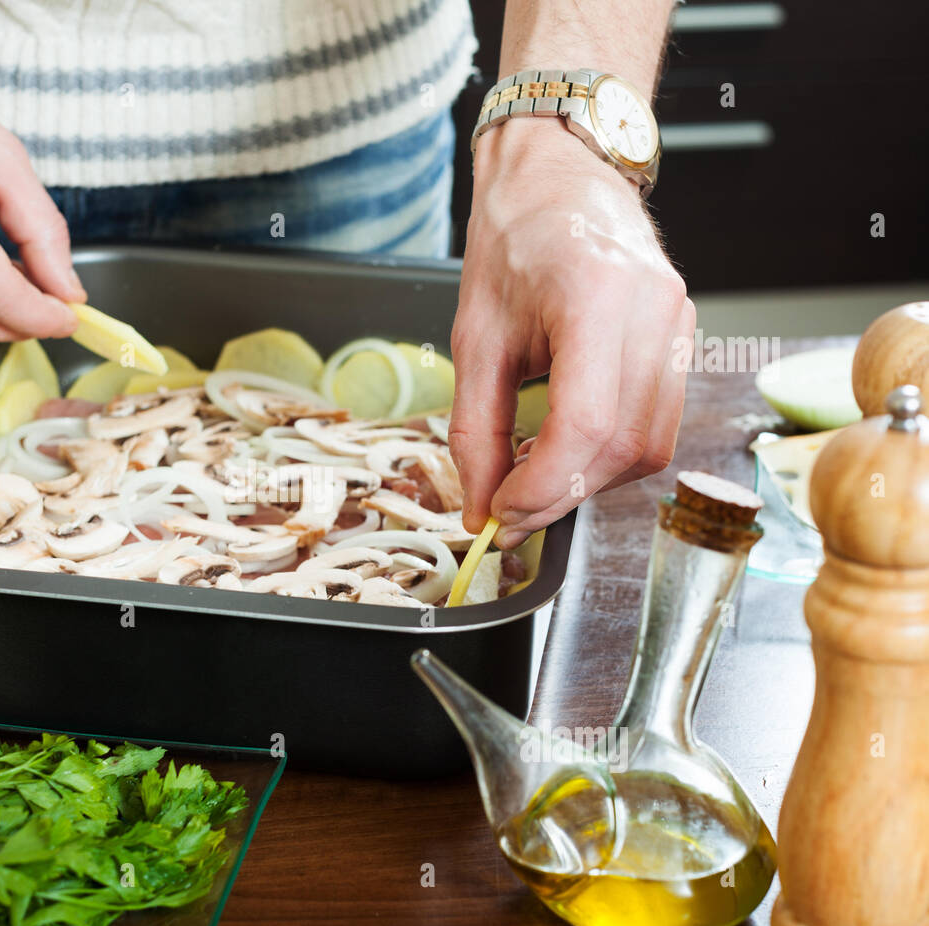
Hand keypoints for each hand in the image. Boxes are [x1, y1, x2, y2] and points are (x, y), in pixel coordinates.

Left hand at [449, 119, 693, 547]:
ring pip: (649, 448)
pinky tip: (565, 449)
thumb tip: (482, 510)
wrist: (560, 176)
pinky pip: (657, 425)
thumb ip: (476, 431)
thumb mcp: (474, 339)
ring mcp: (681, 325)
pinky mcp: (686, 340)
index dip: (542, 486)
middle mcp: (654, 311)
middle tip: (506, 511)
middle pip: (623, 447)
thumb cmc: (512, 241)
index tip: (499, 513)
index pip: (587, 426)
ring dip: (586, 482)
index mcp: (595, 296)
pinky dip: (609, 456)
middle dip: (561, 495)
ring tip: (530, 475)